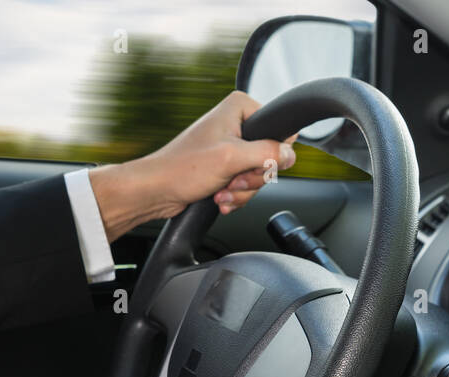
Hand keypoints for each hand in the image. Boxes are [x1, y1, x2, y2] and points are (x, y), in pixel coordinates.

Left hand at [88, 91, 296, 241]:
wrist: (158, 189)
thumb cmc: (183, 168)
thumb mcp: (232, 158)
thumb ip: (267, 154)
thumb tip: (290, 154)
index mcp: (240, 107)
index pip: (280, 131)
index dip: (270, 155)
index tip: (249, 165)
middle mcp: (237, 122)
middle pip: (270, 157)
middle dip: (252, 178)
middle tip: (232, 180)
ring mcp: (231, 145)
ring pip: (258, 174)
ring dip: (242, 190)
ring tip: (222, 191)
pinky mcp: (225, 165)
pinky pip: (245, 184)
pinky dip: (235, 195)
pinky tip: (220, 197)